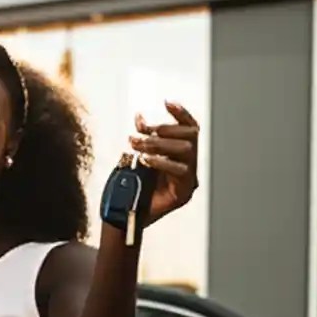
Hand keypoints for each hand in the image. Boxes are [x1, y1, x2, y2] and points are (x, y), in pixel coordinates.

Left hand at [128, 100, 200, 222]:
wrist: (126, 213)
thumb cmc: (133, 184)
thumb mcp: (136, 155)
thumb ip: (142, 137)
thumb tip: (140, 117)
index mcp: (180, 153)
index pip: (189, 127)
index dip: (181, 113)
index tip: (167, 102)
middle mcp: (189, 163)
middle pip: (190, 136)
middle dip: (163, 130)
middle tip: (138, 134)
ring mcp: (190, 177)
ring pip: (187, 149)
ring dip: (159, 144)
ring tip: (137, 145)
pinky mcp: (186, 191)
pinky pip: (181, 169)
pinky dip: (162, 161)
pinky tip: (146, 160)